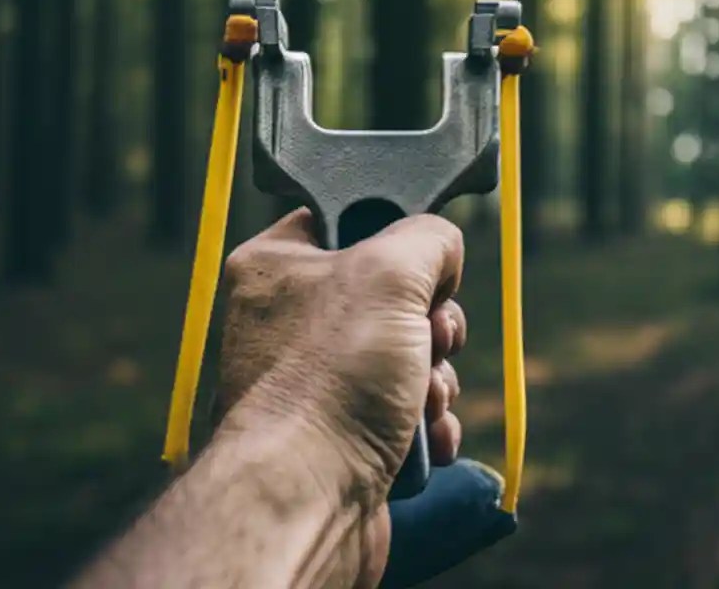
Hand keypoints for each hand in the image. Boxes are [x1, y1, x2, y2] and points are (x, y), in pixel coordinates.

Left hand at [215, 208, 468, 585]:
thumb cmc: (333, 377)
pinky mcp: (344, 435)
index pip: (348, 220)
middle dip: (432, 326)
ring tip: (420, 403)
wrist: (307, 498)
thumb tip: (442, 253)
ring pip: (410, 358)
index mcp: (276, 266)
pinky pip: (406, 414)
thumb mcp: (391, 271)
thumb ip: (428, 237)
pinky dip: (429, 427)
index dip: (397, 237)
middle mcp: (289, 321)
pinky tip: (427, 440)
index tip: (421, 266)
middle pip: (394, 296)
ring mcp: (317, 382)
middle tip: (428, 342)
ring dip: (436, 381)